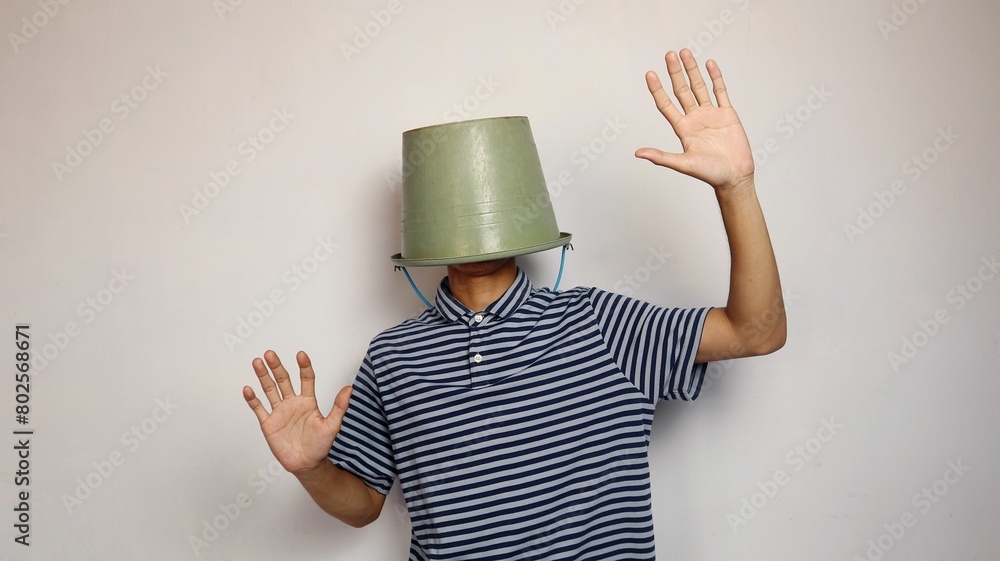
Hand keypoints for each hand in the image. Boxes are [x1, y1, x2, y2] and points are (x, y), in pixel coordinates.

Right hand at [243, 350, 352, 474]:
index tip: (301, 355)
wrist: (307, 464)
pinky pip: (259, 408)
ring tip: (257, 362)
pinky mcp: (268, 423)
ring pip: (270, 390)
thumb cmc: (320, 445)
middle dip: (277, 367)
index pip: (306, 379)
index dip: (304, 367)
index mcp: (308, 401)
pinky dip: (253, 399)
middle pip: (283, 380)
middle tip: (270, 354)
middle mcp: (292, 403)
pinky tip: (248, 388)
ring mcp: (279, 412)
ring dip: (263, 376)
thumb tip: (350, 389)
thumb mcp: (332, 426)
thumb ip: (339, 407)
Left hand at [635, 49, 754, 192]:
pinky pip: (720, 91)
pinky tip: (709, 64)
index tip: (650, 74)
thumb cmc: (709, 173)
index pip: (666, 104)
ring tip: (685, 53)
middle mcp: (694, 119)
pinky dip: (715, 77)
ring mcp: (711, 114)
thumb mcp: (683, 164)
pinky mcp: (727, 114)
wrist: (734, 177)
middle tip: (669, 54)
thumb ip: (662, 157)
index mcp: (682, 129)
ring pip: (699, 87)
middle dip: (675, 73)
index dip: (657, 90)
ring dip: (692, 70)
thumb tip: (638, 153)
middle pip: (682, 91)